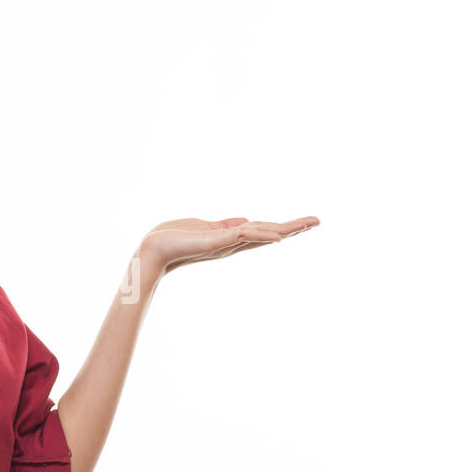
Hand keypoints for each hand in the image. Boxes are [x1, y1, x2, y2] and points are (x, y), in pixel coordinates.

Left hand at [139, 215, 318, 274]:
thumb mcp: (206, 228)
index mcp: (233, 239)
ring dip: (285, 229)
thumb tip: (246, 221)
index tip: (308, 222)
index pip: (265, 231)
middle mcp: (234, 243)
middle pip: (271, 233)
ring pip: (262, 233)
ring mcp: (227, 243)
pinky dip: (261, 234)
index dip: (287, 227)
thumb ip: (227, 226)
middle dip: (294, 227)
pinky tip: (277, 235)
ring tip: (307, 224)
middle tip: (319, 220)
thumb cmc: (175, 239)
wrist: (153, 250)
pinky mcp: (216, 241)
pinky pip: (243, 236)